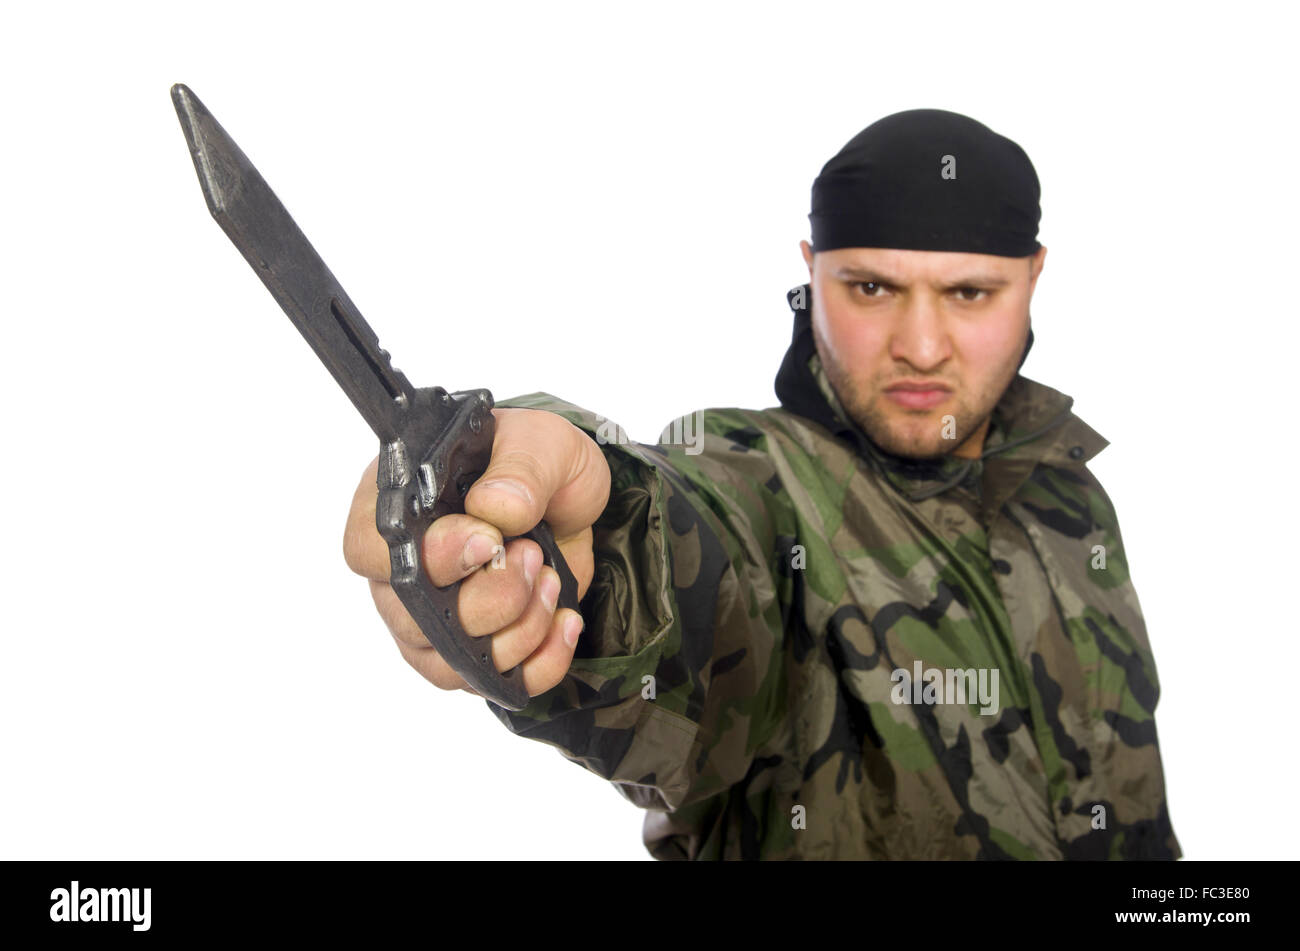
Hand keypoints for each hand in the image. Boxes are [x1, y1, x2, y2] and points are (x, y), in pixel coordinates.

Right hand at [343, 407, 610, 696]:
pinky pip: (494, 684)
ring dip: (519, 628)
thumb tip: (498, 508)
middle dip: (490, 597)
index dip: (428, 557)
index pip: (368, 549)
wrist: (575, 498)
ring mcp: (433, 618)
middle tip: (531, 554)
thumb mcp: (542, 443)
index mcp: (399, 503)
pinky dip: (540, 662)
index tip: (489, 540)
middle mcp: (403, 569)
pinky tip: (564, 620)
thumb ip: (520, 469)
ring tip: (550, 579)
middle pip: (413, 619)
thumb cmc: (539, 462)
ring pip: (452, 661)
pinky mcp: (474, 651)